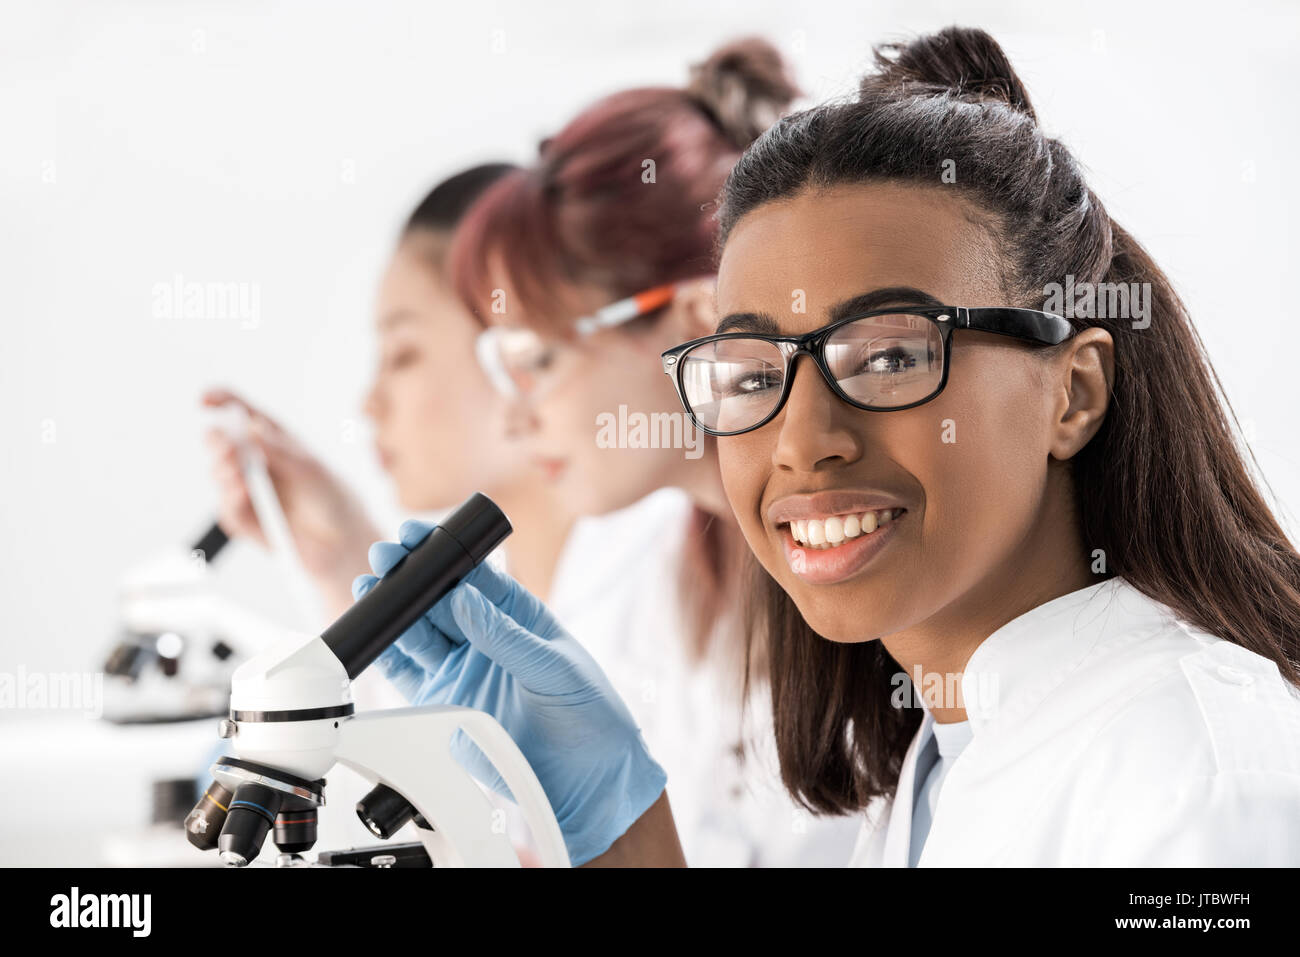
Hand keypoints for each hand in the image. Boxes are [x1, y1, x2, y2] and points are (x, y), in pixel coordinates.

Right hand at [202, 388, 380, 616]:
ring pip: (217, 472)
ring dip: (224, 470)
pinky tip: (243, 494)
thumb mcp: (311, 469)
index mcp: (271, 438)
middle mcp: (253, 460)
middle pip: (219, 441)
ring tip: (240, 474)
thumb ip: (281, 450)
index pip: (240, 411)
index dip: (220, 401)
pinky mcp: (242, 518)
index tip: (205, 400)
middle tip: (230, 449)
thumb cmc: (332, 496)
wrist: (340, 541)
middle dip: (217, 441)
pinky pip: (227, 507)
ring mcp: (245, 489)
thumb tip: (252, 427)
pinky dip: (231, 499)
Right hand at [354, 520, 667, 866]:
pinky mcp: (445, 704)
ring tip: (369, 588)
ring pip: (418, 632)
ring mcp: (463, 670)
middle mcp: (487, 638)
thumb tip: (463, 597)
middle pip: (439, 599)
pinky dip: (387, 654)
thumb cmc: (590, 716)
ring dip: (392, 611)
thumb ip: (507, 637)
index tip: (419, 536)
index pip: (477, 576)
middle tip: (386, 559)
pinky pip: (408, 674)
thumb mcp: (554, 669)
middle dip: (410, 577)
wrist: (589, 781)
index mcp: (520, 616)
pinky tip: (370, 634)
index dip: (447, 554)